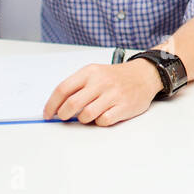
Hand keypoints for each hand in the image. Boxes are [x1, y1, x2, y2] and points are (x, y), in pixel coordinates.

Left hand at [42, 60, 161, 125]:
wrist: (145, 74)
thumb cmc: (116, 77)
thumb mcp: (95, 73)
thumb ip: (77, 87)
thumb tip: (57, 106)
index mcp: (90, 72)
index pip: (62, 89)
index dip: (51, 105)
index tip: (48, 114)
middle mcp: (101, 82)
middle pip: (72, 104)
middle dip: (63, 115)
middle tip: (64, 118)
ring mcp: (113, 94)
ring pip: (86, 115)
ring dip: (83, 119)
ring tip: (87, 115)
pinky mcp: (124, 106)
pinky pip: (103, 121)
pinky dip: (99, 122)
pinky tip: (103, 115)